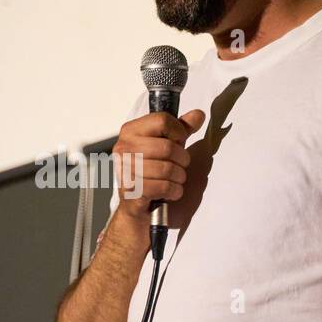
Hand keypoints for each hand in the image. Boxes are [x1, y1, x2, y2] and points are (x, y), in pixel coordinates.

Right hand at [111, 109, 205, 224]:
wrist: (135, 206)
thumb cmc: (150, 174)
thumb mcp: (167, 146)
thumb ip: (181, 129)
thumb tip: (198, 115)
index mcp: (130, 131)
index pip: (162, 120)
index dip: (178, 132)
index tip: (179, 141)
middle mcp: (124, 148)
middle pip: (167, 146)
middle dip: (182, 159)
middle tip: (180, 165)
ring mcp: (125, 169)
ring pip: (167, 168)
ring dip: (179, 177)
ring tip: (176, 179)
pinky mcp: (132, 190)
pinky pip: (164, 187)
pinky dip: (174, 191)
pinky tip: (171, 191)